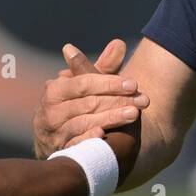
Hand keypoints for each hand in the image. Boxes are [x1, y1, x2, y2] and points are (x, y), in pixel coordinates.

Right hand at [33, 39, 147, 159]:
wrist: (51, 140)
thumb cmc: (75, 107)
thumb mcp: (86, 87)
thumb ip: (104, 69)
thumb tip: (119, 44)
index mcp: (56, 90)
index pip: (84, 83)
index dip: (109, 83)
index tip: (134, 83)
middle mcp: (51, 111)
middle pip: (88, 103)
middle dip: (118, 101)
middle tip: (144, 100)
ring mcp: (55, 133)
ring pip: (84, 123)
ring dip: (110, 118)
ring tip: (134, 114)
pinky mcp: (60, 151)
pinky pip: (74, 145)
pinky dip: (87, 139)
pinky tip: (104, 135)